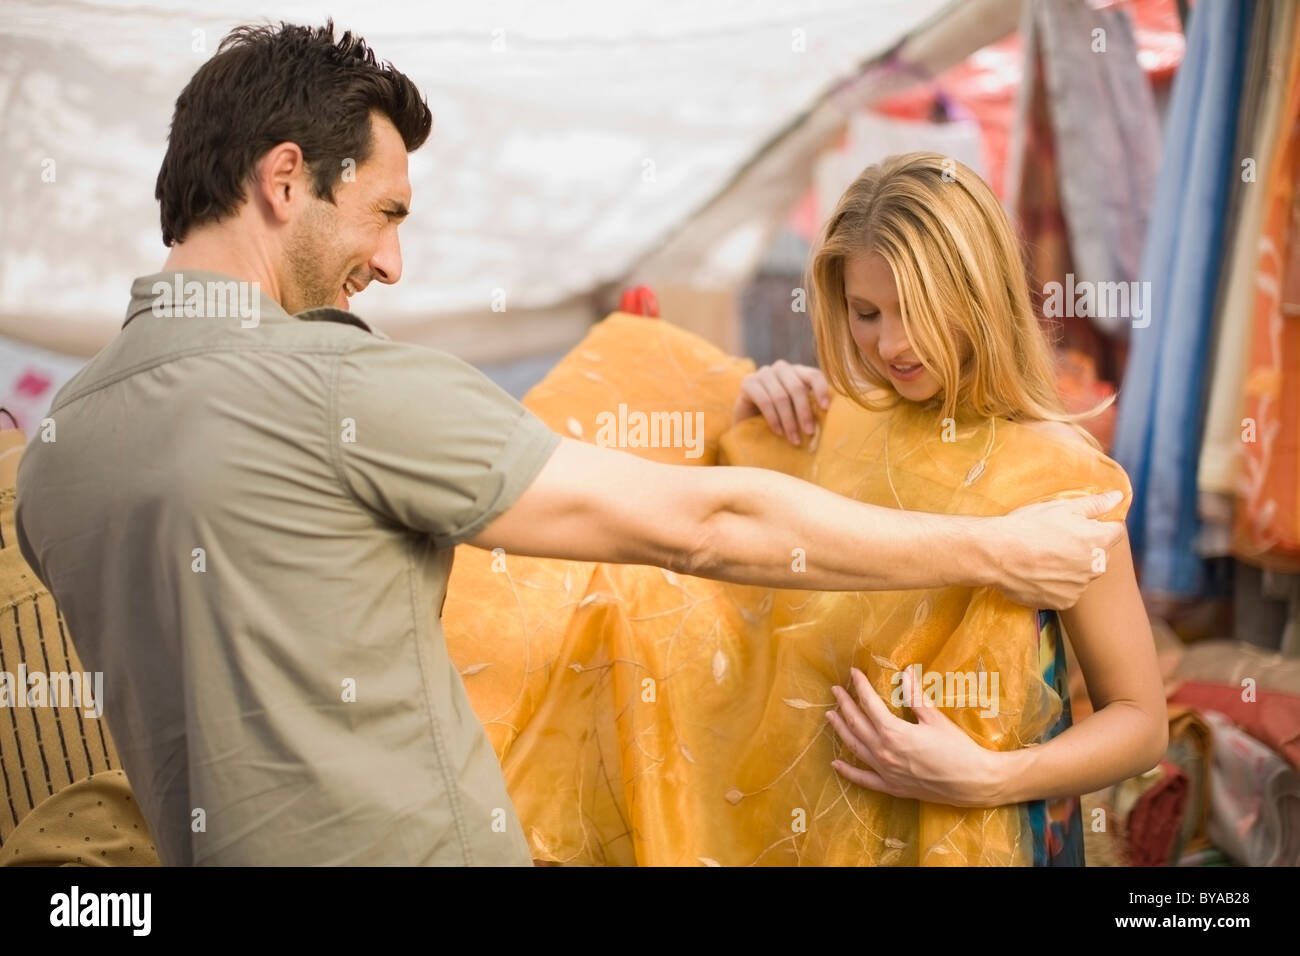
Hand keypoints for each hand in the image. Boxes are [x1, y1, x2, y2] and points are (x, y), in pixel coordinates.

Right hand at [732, 360, 830, 444]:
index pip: (814, 374)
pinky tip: (778, 432)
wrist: (748, 419)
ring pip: (781, 396)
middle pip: (797, 387)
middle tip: (809, 432)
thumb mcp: (797, 409)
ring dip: (789, 421)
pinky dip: (773, 419)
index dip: (821, 390)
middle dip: (804, 412)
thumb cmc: (779, 416)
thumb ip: (811, 407)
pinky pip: (764, 401)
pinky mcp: (748, 383)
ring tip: (794, 439)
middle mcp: (781, 368)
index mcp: (798, 371)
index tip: (826, 409)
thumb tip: (831, 419)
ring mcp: (763, 373)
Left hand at [827, 666, 1002, 806]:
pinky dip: (848, 771)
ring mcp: (885, 772)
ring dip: (841, 730)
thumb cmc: (957, 748)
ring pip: (855, 747)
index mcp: (893, 732)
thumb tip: (905, 673)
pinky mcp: (892, 787)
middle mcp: (883, 752)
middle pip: (857, 724)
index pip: (869, 704)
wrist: (973, 782)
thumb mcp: (935, 719)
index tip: (853, 673)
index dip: (860, 687)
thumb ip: (915, 697)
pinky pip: (864, 779)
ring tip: (831, 716)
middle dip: (845, 705)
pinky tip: (836, 764)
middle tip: (835, 690)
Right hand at [989, 492, 1125, 608]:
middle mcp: (1095, 567)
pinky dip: (1056, 584)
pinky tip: (1038, 573)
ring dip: (1071, 567)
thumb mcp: (1062, 508)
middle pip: (1100, 555)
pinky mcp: (1062, 602)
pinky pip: (1066, 591)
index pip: (1115, 531)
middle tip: (1057, 539)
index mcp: (1098, 541)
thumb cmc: (1028, 525)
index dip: (1099, 525)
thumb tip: (1118, 497)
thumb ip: (1095, 504)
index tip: (1080, 524)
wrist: (997, 554)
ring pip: (1082, 574)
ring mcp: (1079, 588)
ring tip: (1043, 557)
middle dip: (1086, 547)